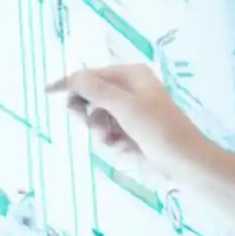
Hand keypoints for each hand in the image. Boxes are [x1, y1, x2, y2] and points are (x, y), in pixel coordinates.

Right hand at [46, 64, 210, 169]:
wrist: (187, 161)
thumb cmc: (159, 130)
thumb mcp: (125, 107)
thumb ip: (97, 90)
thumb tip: (73, 75)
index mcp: (132, 75)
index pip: (92, 75)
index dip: (70, 84)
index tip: (47, 93)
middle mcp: (132, 88)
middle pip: (92, 97)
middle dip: (92, 116)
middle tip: (98, 128)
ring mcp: (134, 109)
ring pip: (99, 118)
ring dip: (103, 132)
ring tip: (118, 141)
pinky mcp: (135, 129)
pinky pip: (111, 132)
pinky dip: (115, 141)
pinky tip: (128, 148)